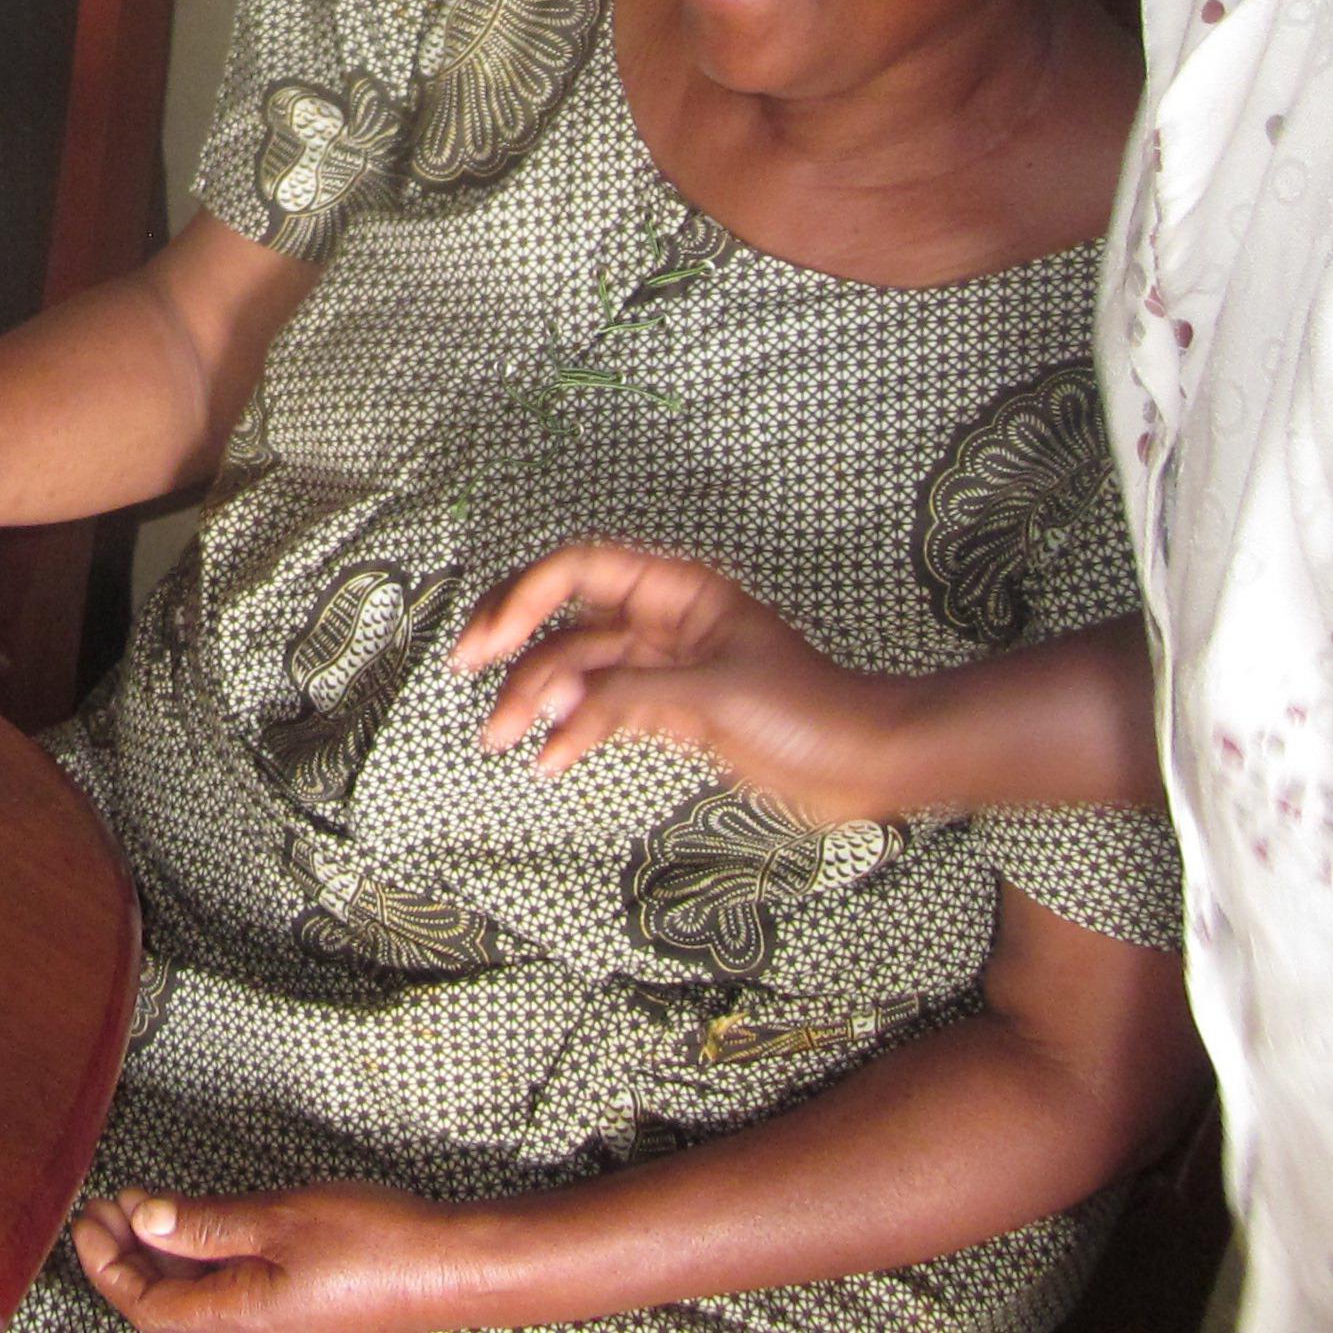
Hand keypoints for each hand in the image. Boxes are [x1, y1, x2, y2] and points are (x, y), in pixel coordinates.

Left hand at [72, 1183, 490, 1331]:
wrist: (449, 1268)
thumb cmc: (375, 1244)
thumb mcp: (279, 1219)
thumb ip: (207, 1223)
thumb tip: (145, 1220)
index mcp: (239, 1322)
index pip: (147, 1309)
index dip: (108, 1266)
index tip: (88, 1219)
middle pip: (165, 1309)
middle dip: (128, 1258)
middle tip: (106, 1206)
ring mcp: (272, 1325)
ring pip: (195, 1300)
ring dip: (163, 1256)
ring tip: (143, 1207)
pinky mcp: (292, 1312)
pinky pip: (227, 1293)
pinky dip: (201, 1259)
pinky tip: (193, 1225)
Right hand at [451, 542, 913, 823]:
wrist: (864, 764)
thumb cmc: (808, 713)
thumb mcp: (711, 694)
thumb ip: (626, 692)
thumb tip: (555, 698)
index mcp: (678, 588)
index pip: (581, 569)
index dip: (525, 596)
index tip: (488, 640)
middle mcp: (662, 618)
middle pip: (566, 615)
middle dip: (515, 645)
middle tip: (468, 676)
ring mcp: (662, 664)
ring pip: (577, 668)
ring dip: (536, 699)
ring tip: (501, 738)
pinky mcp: (667, 708)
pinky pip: (601, 708)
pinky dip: (573, 730)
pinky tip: (553, 758)